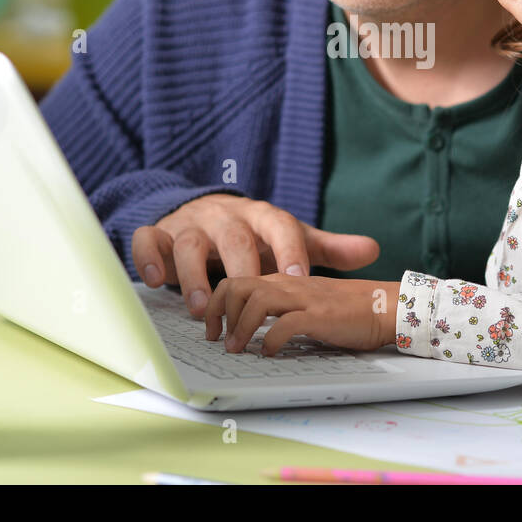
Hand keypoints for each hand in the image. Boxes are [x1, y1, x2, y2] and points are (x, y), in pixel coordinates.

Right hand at [131, 194, 379, 315]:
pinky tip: (153, 281)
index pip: (280, 226)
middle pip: (234, 236)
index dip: (289, 252)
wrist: (206, 213)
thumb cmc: (255, 236)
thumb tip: (373, 249)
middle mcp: (226, 216)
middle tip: (248, 302)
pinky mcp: (161, 234)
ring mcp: (191, 224)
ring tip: (201, 308)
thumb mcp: (291, 239)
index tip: (299, 281)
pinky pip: (148, 240)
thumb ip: (328, 248)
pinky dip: (148, 257)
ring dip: (192, 274)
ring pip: (188, 242)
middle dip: (240, 268)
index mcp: (262, 216)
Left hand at [204, 275, 401, 354]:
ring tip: (238, 350)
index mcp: (283, 280)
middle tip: (218, 340)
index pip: (236, 281)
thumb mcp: (305, 303)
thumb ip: (279, 309)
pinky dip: (271, 340)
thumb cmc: (346, 309)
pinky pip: (286, 324)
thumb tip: (249, 330)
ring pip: (256, 300)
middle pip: (238, 285)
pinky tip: (270, 353)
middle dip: (220, 313)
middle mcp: (289, 285)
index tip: (212, 329)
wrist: (385, 306)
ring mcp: (304, 298)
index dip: (216, 304)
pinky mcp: (320, 315)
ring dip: (240, 328)